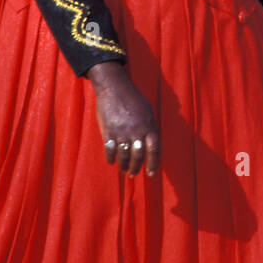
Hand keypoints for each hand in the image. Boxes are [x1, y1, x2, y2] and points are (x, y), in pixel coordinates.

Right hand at [87, 61, 159, 176]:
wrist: (115, 88)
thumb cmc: (134, 99)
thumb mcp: (148, 111)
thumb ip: (150, 127)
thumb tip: (152, 143)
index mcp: (149, 126)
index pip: (154, 150)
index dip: (154, 163)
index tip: (152, 174)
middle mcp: (137, 131)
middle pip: (139, 156)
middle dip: (137, 168)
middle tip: (134, 174)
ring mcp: (122, 132)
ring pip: (125, 155)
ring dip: (124, 165)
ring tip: (124, 170)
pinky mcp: (108, 131)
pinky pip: (110, 150)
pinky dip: (110, 158)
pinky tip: (111, 161)